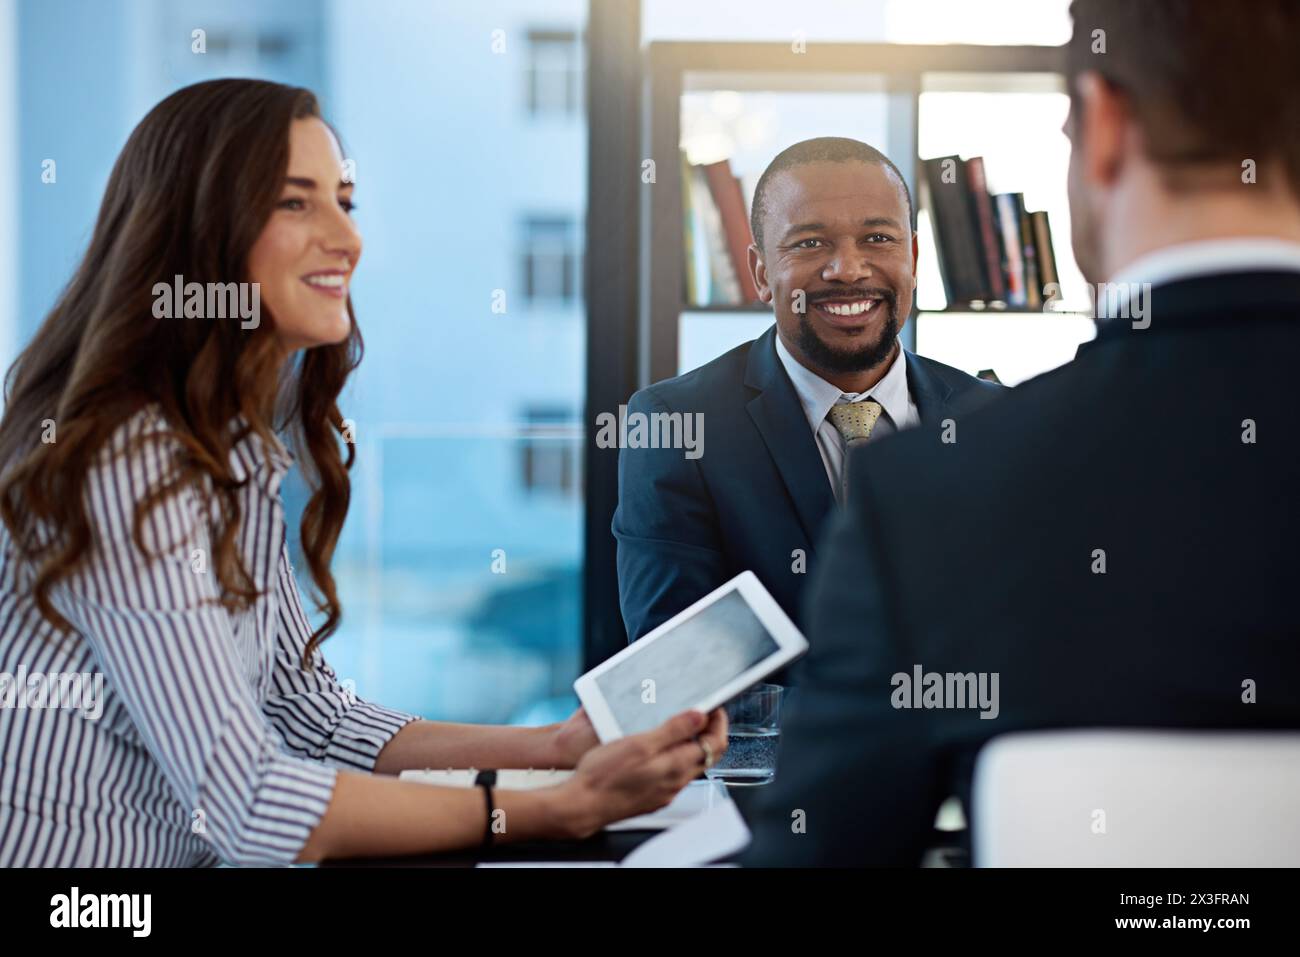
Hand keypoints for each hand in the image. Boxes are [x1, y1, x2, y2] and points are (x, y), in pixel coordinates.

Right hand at [553, 707, 728, 838]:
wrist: (582, 805)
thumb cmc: (604, 776)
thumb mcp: (640, 743)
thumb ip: (673, 730)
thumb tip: (699, 717)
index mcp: (676, 766)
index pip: (715, 744)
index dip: (718, 722)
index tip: (713, 707)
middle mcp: (675, 783)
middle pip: (706, 755)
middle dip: (708, 732)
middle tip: (701, 713)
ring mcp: (664, 792)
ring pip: (689, 765)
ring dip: (690, 744)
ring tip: (677, 726)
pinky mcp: (652, 797)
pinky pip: (673, 775)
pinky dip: (674, 757)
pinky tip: (657, 750)